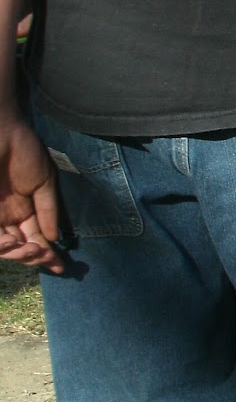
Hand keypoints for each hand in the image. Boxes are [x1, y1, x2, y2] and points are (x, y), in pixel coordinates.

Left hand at [0, 114, 63, 273]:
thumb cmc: (24, 153)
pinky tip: (13, 242)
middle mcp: (6, 217)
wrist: (2, 134)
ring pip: (4, 247)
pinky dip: (2, 245)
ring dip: (19, 254)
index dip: (48, 254)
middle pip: (20, 248)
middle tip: (45, 256)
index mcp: (22, 211)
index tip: (63, 267)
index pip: (36, 238)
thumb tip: (54, 237)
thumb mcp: (45, 183)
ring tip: (30, 249)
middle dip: (34, 257)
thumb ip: (48, 211)